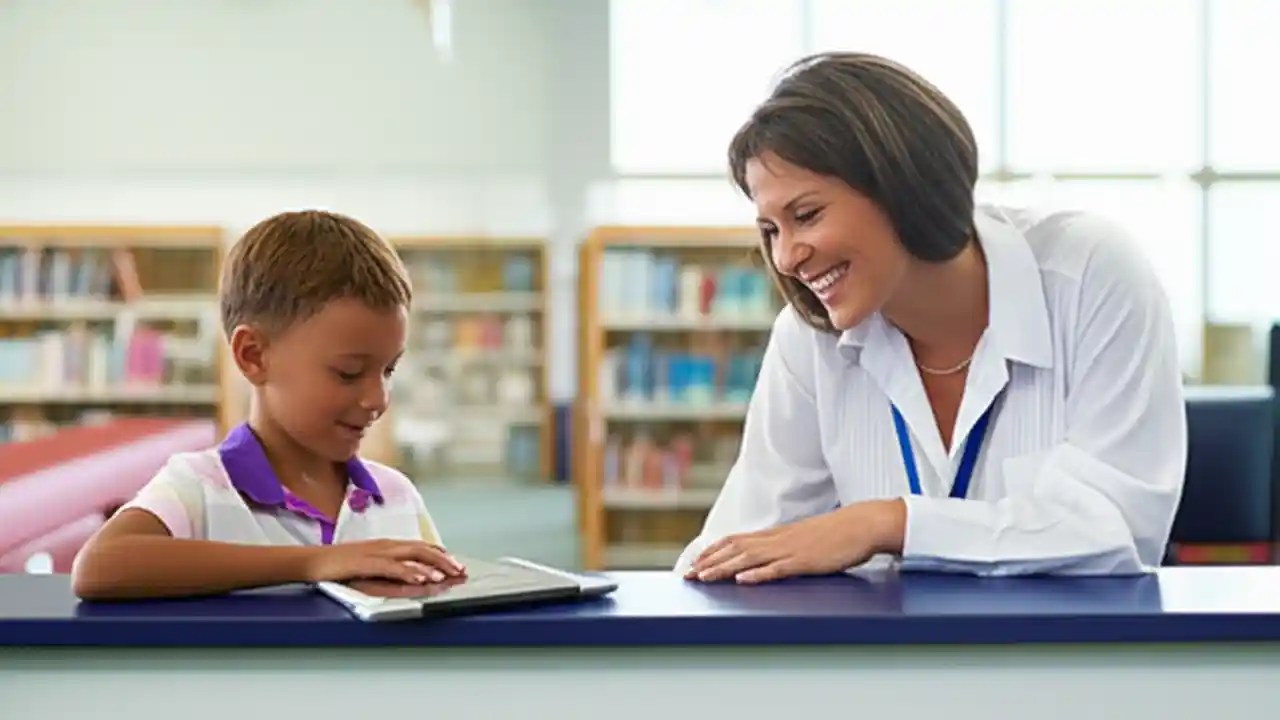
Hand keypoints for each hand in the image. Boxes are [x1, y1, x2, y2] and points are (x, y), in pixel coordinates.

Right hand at [304, 539, 466, 584]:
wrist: (313, 561)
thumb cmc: (340, 566)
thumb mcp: (370, 567)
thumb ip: (391, 571)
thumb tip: (412, 578)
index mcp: (389, 546)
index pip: (421, 547)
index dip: (441, 555)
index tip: (458, 564)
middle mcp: (387, 546)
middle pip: (422, 549)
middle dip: (444, 560)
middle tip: (461, 571)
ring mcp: (377, 553)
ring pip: (411, 556)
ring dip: (432, 566)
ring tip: (448, 576)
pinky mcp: (365, 562)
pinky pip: (392, 567)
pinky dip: (408, 572)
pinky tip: (420, 579)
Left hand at [685, 499, 905, 584]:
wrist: (861, 525)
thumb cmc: (835, 534)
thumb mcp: (802, 538)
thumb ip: (783, 546)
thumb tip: (764, 557)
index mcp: (776, 534)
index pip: (735, 540)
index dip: (713, 551)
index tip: (695, 561)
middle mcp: (778, 539)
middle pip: (735, 548)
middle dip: (709, 562)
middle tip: (688, 575)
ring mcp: (790, 550)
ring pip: (750, 558)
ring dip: (724, 568)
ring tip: (704, 577)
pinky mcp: (805, 561)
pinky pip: (778, 568)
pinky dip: (759, 574)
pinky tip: (743, 580)